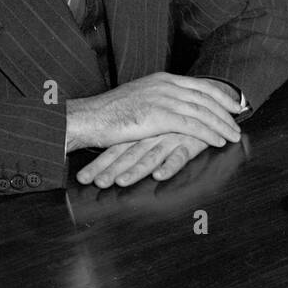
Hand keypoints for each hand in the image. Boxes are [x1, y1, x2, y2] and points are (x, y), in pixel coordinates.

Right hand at [66, 72, 243, 153]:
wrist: (89, 117)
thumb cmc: (109, 113)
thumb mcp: (138, 98)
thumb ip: (158, 99)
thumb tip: (172, 107)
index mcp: (162, 79)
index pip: (199, 85)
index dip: (221, 95)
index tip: (235, 104)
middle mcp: (165, 85)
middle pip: (205, 97)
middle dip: (226, 111)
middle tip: (240, 121)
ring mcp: (162, 99)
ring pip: (202, 111)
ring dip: (221, 124)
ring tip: (233, 135)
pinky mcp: (158, 116)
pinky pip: (190, 125)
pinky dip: (208, 133)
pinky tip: (217, 141)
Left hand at [77, 132, 212, 187]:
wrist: (205, 104)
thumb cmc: (175, 123)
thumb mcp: (151, 130)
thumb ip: (133, 144)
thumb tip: (107, 163)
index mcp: (140, 132)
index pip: (116, 149)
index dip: (99, 163)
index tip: (82, 179)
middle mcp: (152, 135)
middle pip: (128, 154)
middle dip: (112, 169)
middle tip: (97, 183)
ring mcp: (170, 138)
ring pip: (150, 155)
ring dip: (136, 170)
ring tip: (122, 182)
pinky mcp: (189, 142)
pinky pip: (179, 155)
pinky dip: (169, 166)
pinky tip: (159, 176)